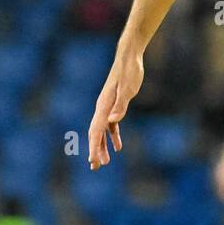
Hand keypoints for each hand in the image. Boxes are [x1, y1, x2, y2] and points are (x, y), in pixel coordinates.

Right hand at [88, 48, 144, 168]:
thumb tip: (112, 121)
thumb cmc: (129, 71)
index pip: (96, 131)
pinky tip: (117, 147)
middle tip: (95, 167)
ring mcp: (107, 106)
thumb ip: (121, 105)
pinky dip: (112, 136)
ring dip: (102, 146)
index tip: (93, 161)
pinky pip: (110, 125)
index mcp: (104, 106)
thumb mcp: (128, 88)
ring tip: (103, 163)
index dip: (94, 147)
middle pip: (95, 133)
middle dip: (95, 150)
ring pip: (102, 131)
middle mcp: (102, 107)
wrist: (129, 57)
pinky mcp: (114, 104)